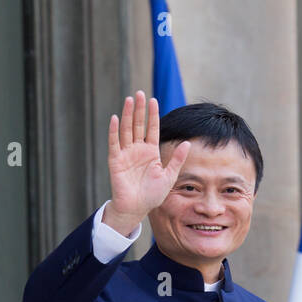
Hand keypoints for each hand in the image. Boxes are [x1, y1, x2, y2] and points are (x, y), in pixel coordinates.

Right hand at [103, 90, 190, 235]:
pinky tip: (115, 118)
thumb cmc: (152, 195)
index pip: (152, 129)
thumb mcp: (169, 176)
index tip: (153, 100)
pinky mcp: (116, 160)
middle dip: (138, 110)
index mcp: (150, 152)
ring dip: (127, 115)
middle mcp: (137, 150)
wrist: (136, 208)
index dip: (152, 115)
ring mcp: (126, 154)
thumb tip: (188, 144)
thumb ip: (177, 160)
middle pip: (137, 125)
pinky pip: (114, 143)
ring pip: (126, 130)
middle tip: (139, 93)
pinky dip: (114, 131)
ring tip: (129, 100)